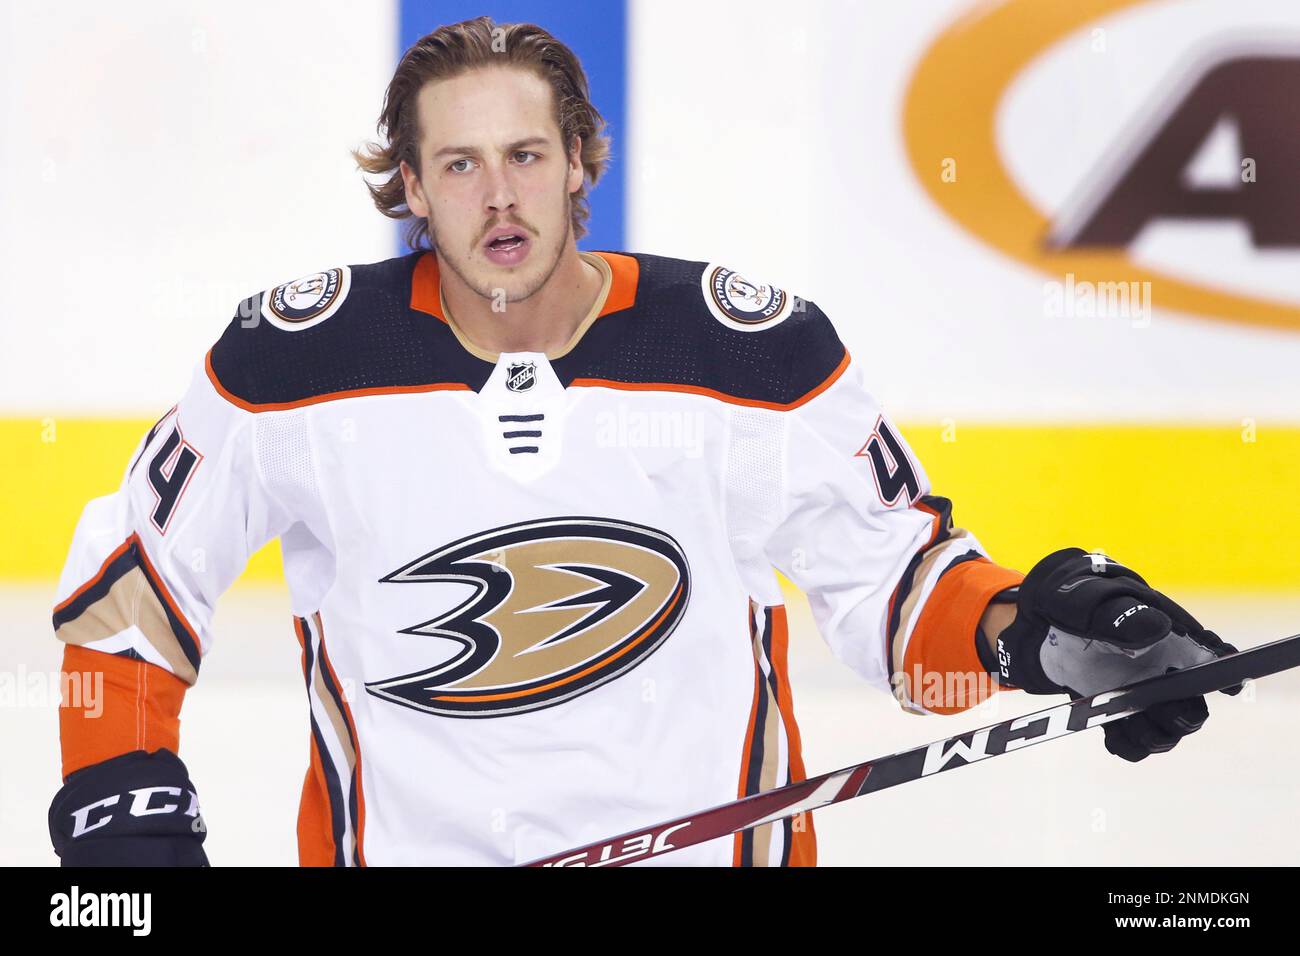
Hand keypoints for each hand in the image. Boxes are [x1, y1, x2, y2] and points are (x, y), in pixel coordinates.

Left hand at [991, 548, 1239, 761]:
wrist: (1042, 620)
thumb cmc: (1075, 601)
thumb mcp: (1088, 601)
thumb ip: (1119, 615)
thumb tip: (1155, 629)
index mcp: (1171, 638)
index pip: (1213, 658)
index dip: (1227, 674)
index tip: (1228, 685)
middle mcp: (1165, 671)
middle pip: (1193, 708)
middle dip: (1183, 715)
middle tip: (1160, 707)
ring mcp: (1142, 696)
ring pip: (1166, 731)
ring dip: (1153, 736)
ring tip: (1126, 721)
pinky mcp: (1118, 712)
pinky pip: (1133, 743)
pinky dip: (1126, 744)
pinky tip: (1110, 731)